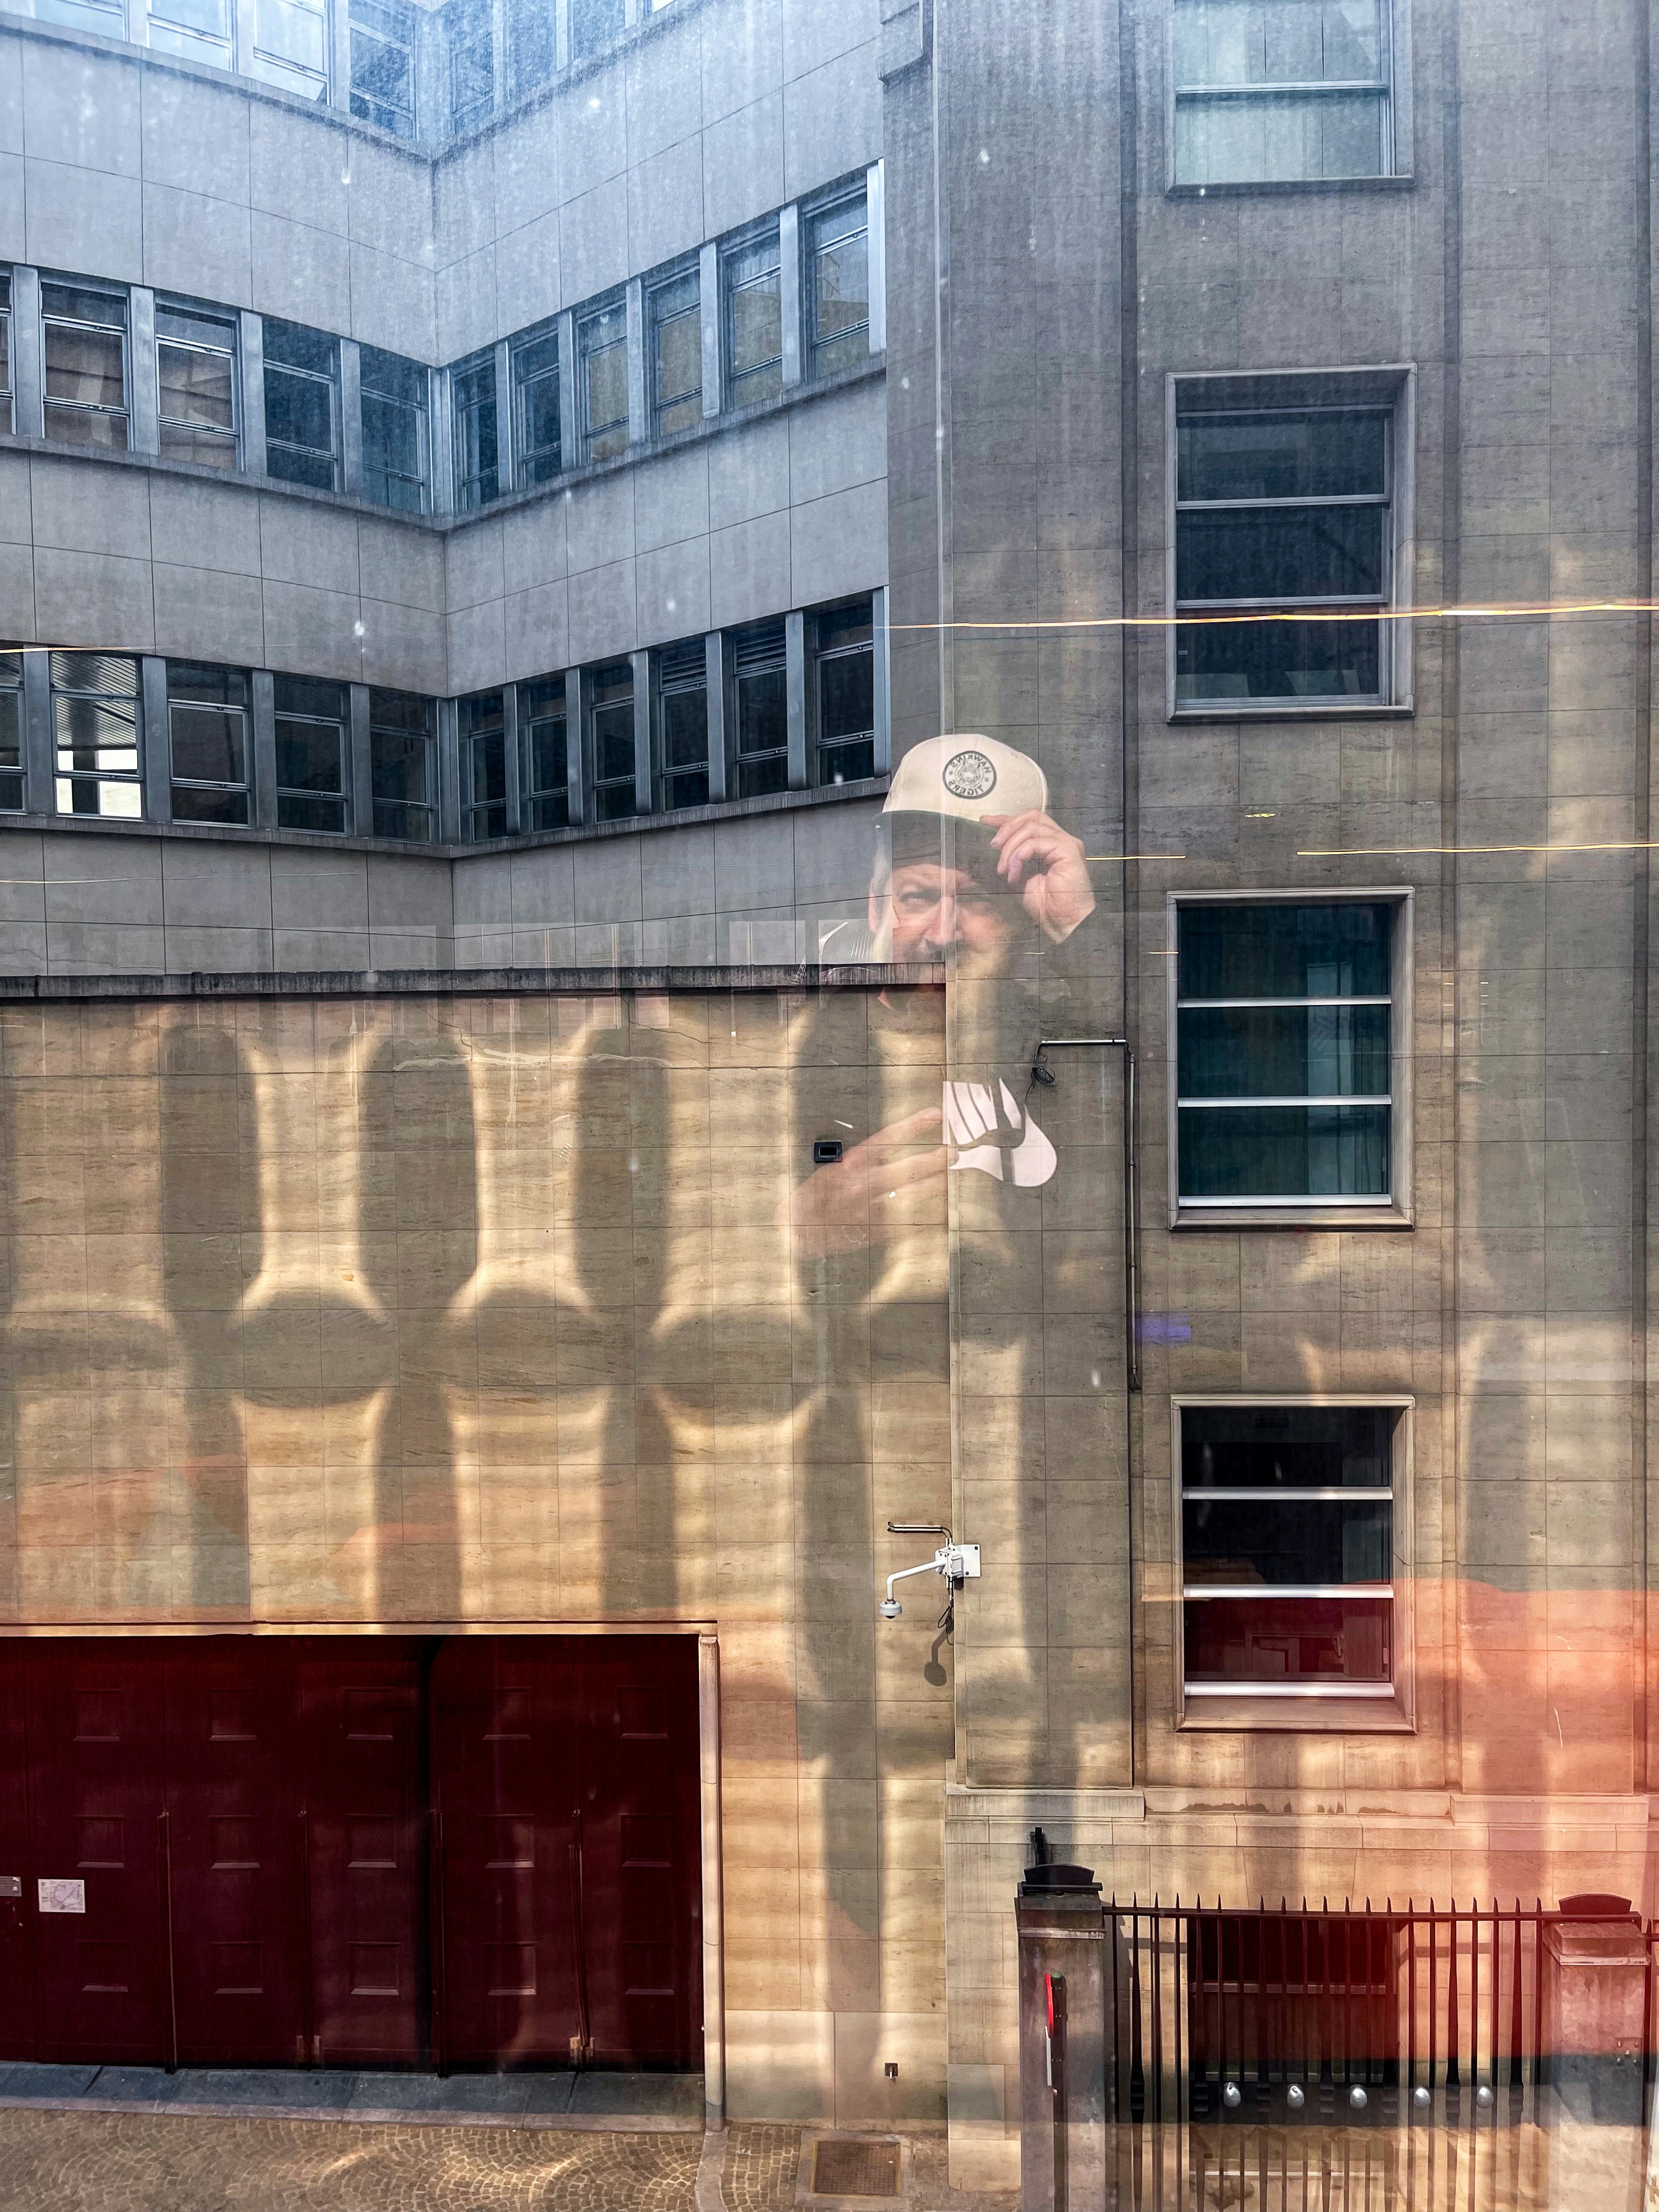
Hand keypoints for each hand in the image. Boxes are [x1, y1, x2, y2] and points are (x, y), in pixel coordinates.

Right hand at [781, 1106, 946, 1255]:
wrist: (795, 1231)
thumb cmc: (814, 1199)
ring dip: (934, 1185)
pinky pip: (907, 1222)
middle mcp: (861, 1185)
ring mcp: (868, 1209)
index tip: (936, 1116)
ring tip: (950, 1177)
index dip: (914, 1126)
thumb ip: (861, 1162)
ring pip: (910, 1195)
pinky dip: (926, 1217)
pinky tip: (941, 1212)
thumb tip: (890, 1150)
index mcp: (849, 1165)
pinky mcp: (874, 1232)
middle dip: (934, 1161)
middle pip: (906, 1170)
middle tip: (954, 1153)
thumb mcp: (833, 1171)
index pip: (887, 1139)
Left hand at [982, 810, 1094, 943]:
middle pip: (1031, 816)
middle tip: (993, 846)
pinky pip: (1036, 842)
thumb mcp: (1021, 876)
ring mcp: (1066, 843)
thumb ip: (1014, 857)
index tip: (985, 821)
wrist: (1063, 922)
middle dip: (1008, 827)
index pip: (1028, 820)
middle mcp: (1060, 840)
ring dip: (1011, 848)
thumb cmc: (1045, 906)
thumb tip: (995, 845)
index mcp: (1050, 844)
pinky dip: (1020, 855)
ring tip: (1003, 869)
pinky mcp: (1068, 849)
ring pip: (1031, 827)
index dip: (1006, 819)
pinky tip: (1014, 873)